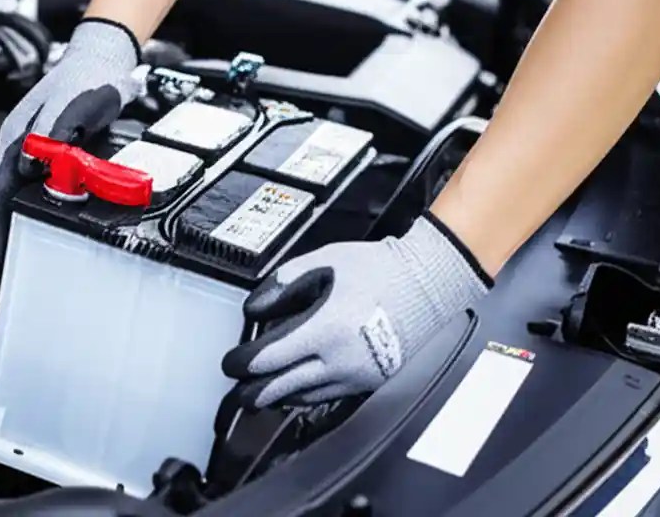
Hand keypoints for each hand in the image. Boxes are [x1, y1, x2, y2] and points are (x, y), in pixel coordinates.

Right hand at [0, 19, 140, 275]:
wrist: (105, 61)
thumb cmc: (88, 79)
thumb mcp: (74, 104)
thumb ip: (54, 132)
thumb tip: (30, 163)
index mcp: (17, 137)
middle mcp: (21, 148)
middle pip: (1, 199)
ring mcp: (36, 153)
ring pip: (16, 198)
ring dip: (11, 229)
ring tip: (7, 262)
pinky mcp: (54, 157)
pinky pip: (38, 192)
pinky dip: (32, 214)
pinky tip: (34, 232)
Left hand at [221, 215, 489, 408]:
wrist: (429, 283)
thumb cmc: (380, 270)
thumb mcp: (324, 262)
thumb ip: (284, 282)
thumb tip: (254, 306)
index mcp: (325, 329)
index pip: (270, 358)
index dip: (243, 364)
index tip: (230, 364)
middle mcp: (341, 360)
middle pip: (282, 388)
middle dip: (252, 392)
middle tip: (235, 392)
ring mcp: (357, 375)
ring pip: (305, 397)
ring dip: (278, 396)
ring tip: (258, 392)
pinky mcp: (370, 382)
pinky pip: (328, 395)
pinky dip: (306, 394)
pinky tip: (294, 390)